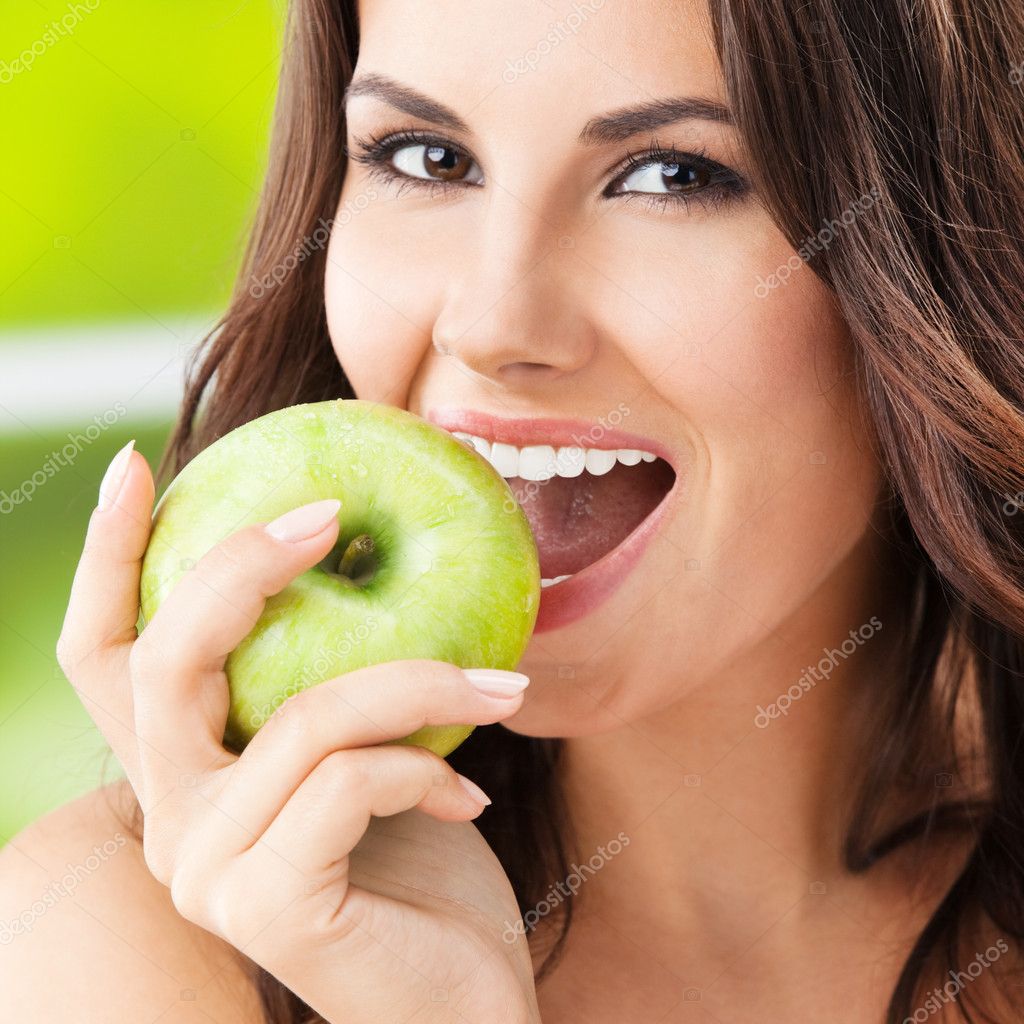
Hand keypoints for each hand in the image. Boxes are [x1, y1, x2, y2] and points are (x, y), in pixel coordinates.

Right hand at [56, 441, 541, 1023]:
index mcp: (184, 771)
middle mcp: (170, 818)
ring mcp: (206, 867)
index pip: (107, 654)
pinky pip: (350, 780)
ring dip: (417, 681)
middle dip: (244, 565)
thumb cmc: (419, 863)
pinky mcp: (263, 907)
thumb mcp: (370, 746)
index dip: (108, 557)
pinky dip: (424, 766)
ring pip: (302, 715)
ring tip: (501, 688)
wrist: (458, 1000)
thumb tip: (368, 547)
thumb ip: (339, 674)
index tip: (142, 465)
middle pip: (163, 659)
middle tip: (329, 517)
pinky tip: (467, 798)